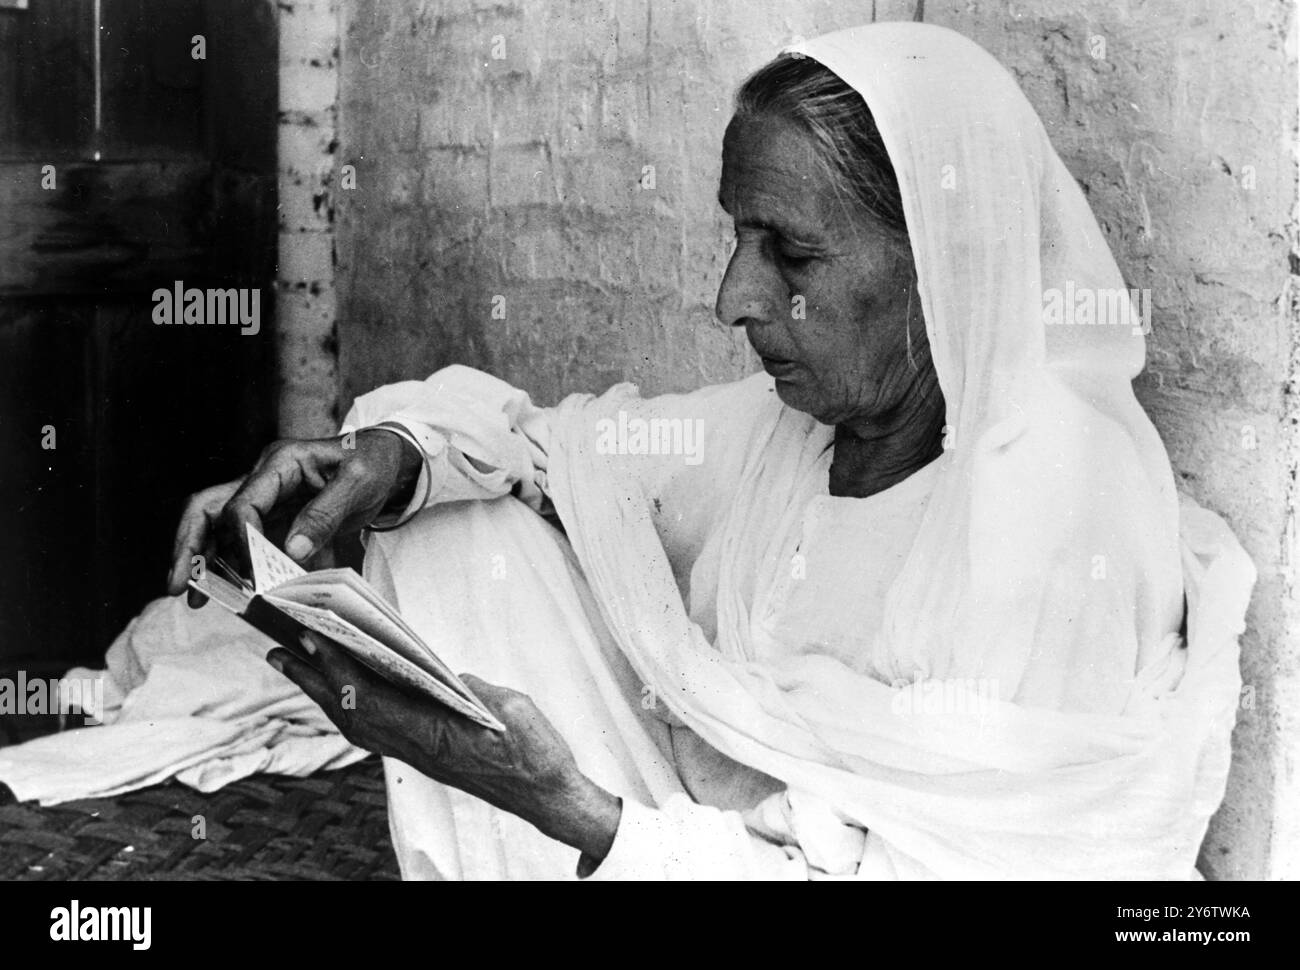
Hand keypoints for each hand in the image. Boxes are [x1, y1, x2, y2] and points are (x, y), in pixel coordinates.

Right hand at [167, 428, 423, 604]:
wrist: (387, 460)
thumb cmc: (373, 463)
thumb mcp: (359, 484)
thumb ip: (326, 514)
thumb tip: (292, 552)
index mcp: (279, 463)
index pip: (243, 504)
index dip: (241, 543)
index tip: (252, 578)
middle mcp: (262, 478)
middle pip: (209, 509)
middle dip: (189, 547)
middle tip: (178, 587)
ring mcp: (265, 498)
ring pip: (217, 527)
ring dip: (203, 561)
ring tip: (193, 598)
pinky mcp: (274, 518)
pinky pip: (244, 543)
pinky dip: (234, 567)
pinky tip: (228, 593)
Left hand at [269, 631, 621, 864]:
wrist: (547, 795)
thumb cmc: (534, 752)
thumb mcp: (509, 706)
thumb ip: (473, 687)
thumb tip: (448, 674)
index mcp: (434, 735)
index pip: (369, 700)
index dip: (337, 669)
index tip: (312, 639)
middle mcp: (417, 748)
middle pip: (350, 713)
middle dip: (312, 681)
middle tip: (280, 651)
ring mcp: (418, 754)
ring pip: (357, 723)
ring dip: (324, 694)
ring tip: (299, 666)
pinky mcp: (424, 754)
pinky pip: (374, 729)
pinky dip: (351, 705)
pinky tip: (344, 689)